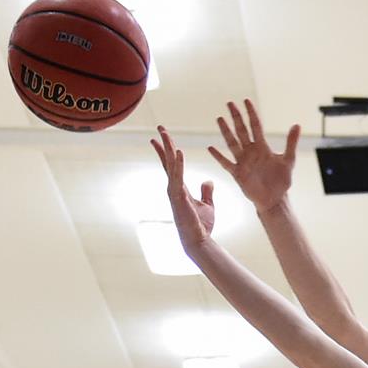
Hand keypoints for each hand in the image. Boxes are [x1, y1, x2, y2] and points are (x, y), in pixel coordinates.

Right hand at [149, 127, 217, 255]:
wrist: (199, 240)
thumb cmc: (201, 225)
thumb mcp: (207, 205)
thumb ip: (207, 192)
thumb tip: (208, 180)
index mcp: (179, 188)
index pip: (170, 165)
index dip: (165, 151)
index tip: (160, 137)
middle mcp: (174, 188)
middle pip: (167, 161)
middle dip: (164, 143)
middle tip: (160, 127)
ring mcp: (174, 192)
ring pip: (170, 165)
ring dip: (168, 148)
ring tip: (165, 133)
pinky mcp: (179, 197)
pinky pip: (178, 177)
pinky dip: (178, 164)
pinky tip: (178, 151)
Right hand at [208, 98, 298, 213]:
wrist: (275, 199)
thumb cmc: (281, 181)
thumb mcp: (289, 160)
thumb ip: (291, 143)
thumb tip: (297, 125)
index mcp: (262, 147)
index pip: (255, 126)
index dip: (251, 113)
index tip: (246, 100)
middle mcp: (251, 152)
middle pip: (241, 130)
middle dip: (236, 117)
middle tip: (230, 103)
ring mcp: (243, 162)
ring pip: (232, 143)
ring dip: (226, 131)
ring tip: (219, 118)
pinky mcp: (238, 173)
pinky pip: (226, 163)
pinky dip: (218, 156)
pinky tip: (210, 148)